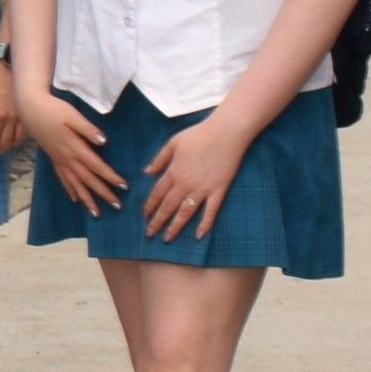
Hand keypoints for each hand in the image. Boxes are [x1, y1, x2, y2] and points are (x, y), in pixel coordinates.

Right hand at [23, 83, 121, 209]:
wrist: (30, 108)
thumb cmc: (54, 109)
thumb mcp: (72, 115)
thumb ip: (88, 129)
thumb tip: (103, 141)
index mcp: (74, 147)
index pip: (96, 166)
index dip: (110, 176)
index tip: (124, 186)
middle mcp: (67, 158)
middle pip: (87, 179)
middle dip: (102, 193)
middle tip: (117, 206)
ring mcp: (59, 160)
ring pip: (74, 184)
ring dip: (86, 198)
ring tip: (96, 213)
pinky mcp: (53, 158)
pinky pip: (62, 179)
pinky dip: (69, 190)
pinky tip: (74, 198)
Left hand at [142, 106, 248, 240]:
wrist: (226, 132)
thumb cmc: (199, 135)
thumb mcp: (173, 143)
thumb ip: (159, 159)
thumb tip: (146, 172)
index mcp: (174, 171)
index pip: (158, 193)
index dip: (150, 206)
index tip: (144, 216)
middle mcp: (186, 183)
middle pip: (168, 206)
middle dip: (158, 221)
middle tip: (150, 234)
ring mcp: (203, 188)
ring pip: (186, 212)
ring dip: (175, 226)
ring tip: (167, 238)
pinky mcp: (219, 190)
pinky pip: (211, 211)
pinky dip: (205, 224)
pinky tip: (198, 235)